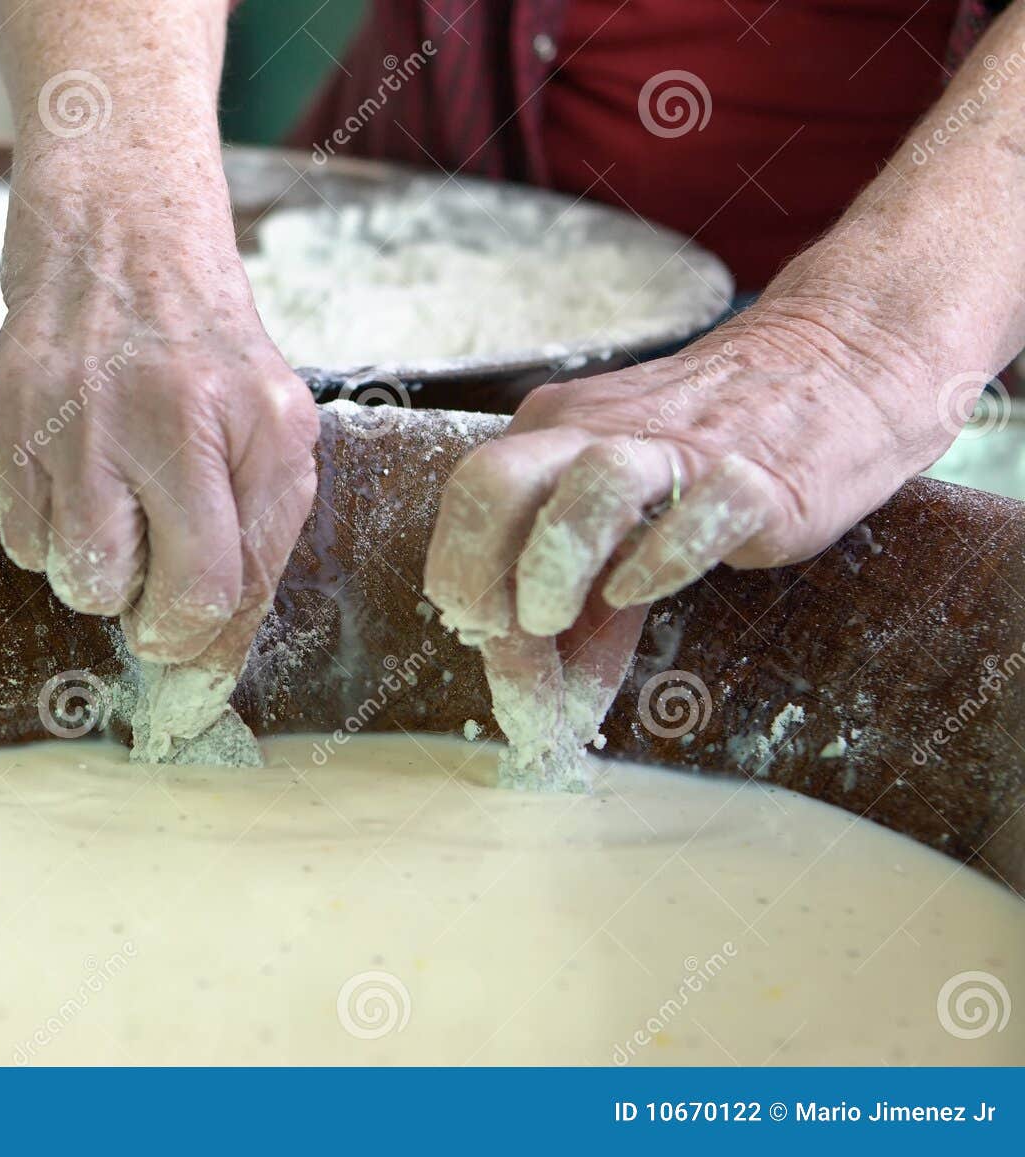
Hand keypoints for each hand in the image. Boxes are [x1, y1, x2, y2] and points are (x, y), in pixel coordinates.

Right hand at [0, 175, 318, 699]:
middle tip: (157, 603)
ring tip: (118, 518)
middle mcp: (173, 421)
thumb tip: (215, 655)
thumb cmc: (204, 346)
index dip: (210, 650)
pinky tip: (75, 482)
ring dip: (100, 576)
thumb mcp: (271, 426)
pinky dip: (48, 535)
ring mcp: (85, 419)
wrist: (120, 235)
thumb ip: (261, 537)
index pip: (232, 588)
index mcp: (263, 428)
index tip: (197, 669)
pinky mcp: (14, 418)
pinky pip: (23, 541)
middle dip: (159, 629)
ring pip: (82, 581)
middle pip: (160, 602)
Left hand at [422, 298, 948, 782]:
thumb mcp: (624, 529)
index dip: (458, 569)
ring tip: (554, 618)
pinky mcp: (757, 477)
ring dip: (555, 564)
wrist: (835, 369)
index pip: (471, 493)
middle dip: (480, 566)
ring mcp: (679, 449)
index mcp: (554, 433)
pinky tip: (636, 591)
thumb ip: (577, 612)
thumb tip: (534, 713)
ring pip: (593, 485)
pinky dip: (658, 561)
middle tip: (502, 627)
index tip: (477, 627)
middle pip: (498, 479)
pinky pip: (702, 512)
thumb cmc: (710, 457)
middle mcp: (599, 431)